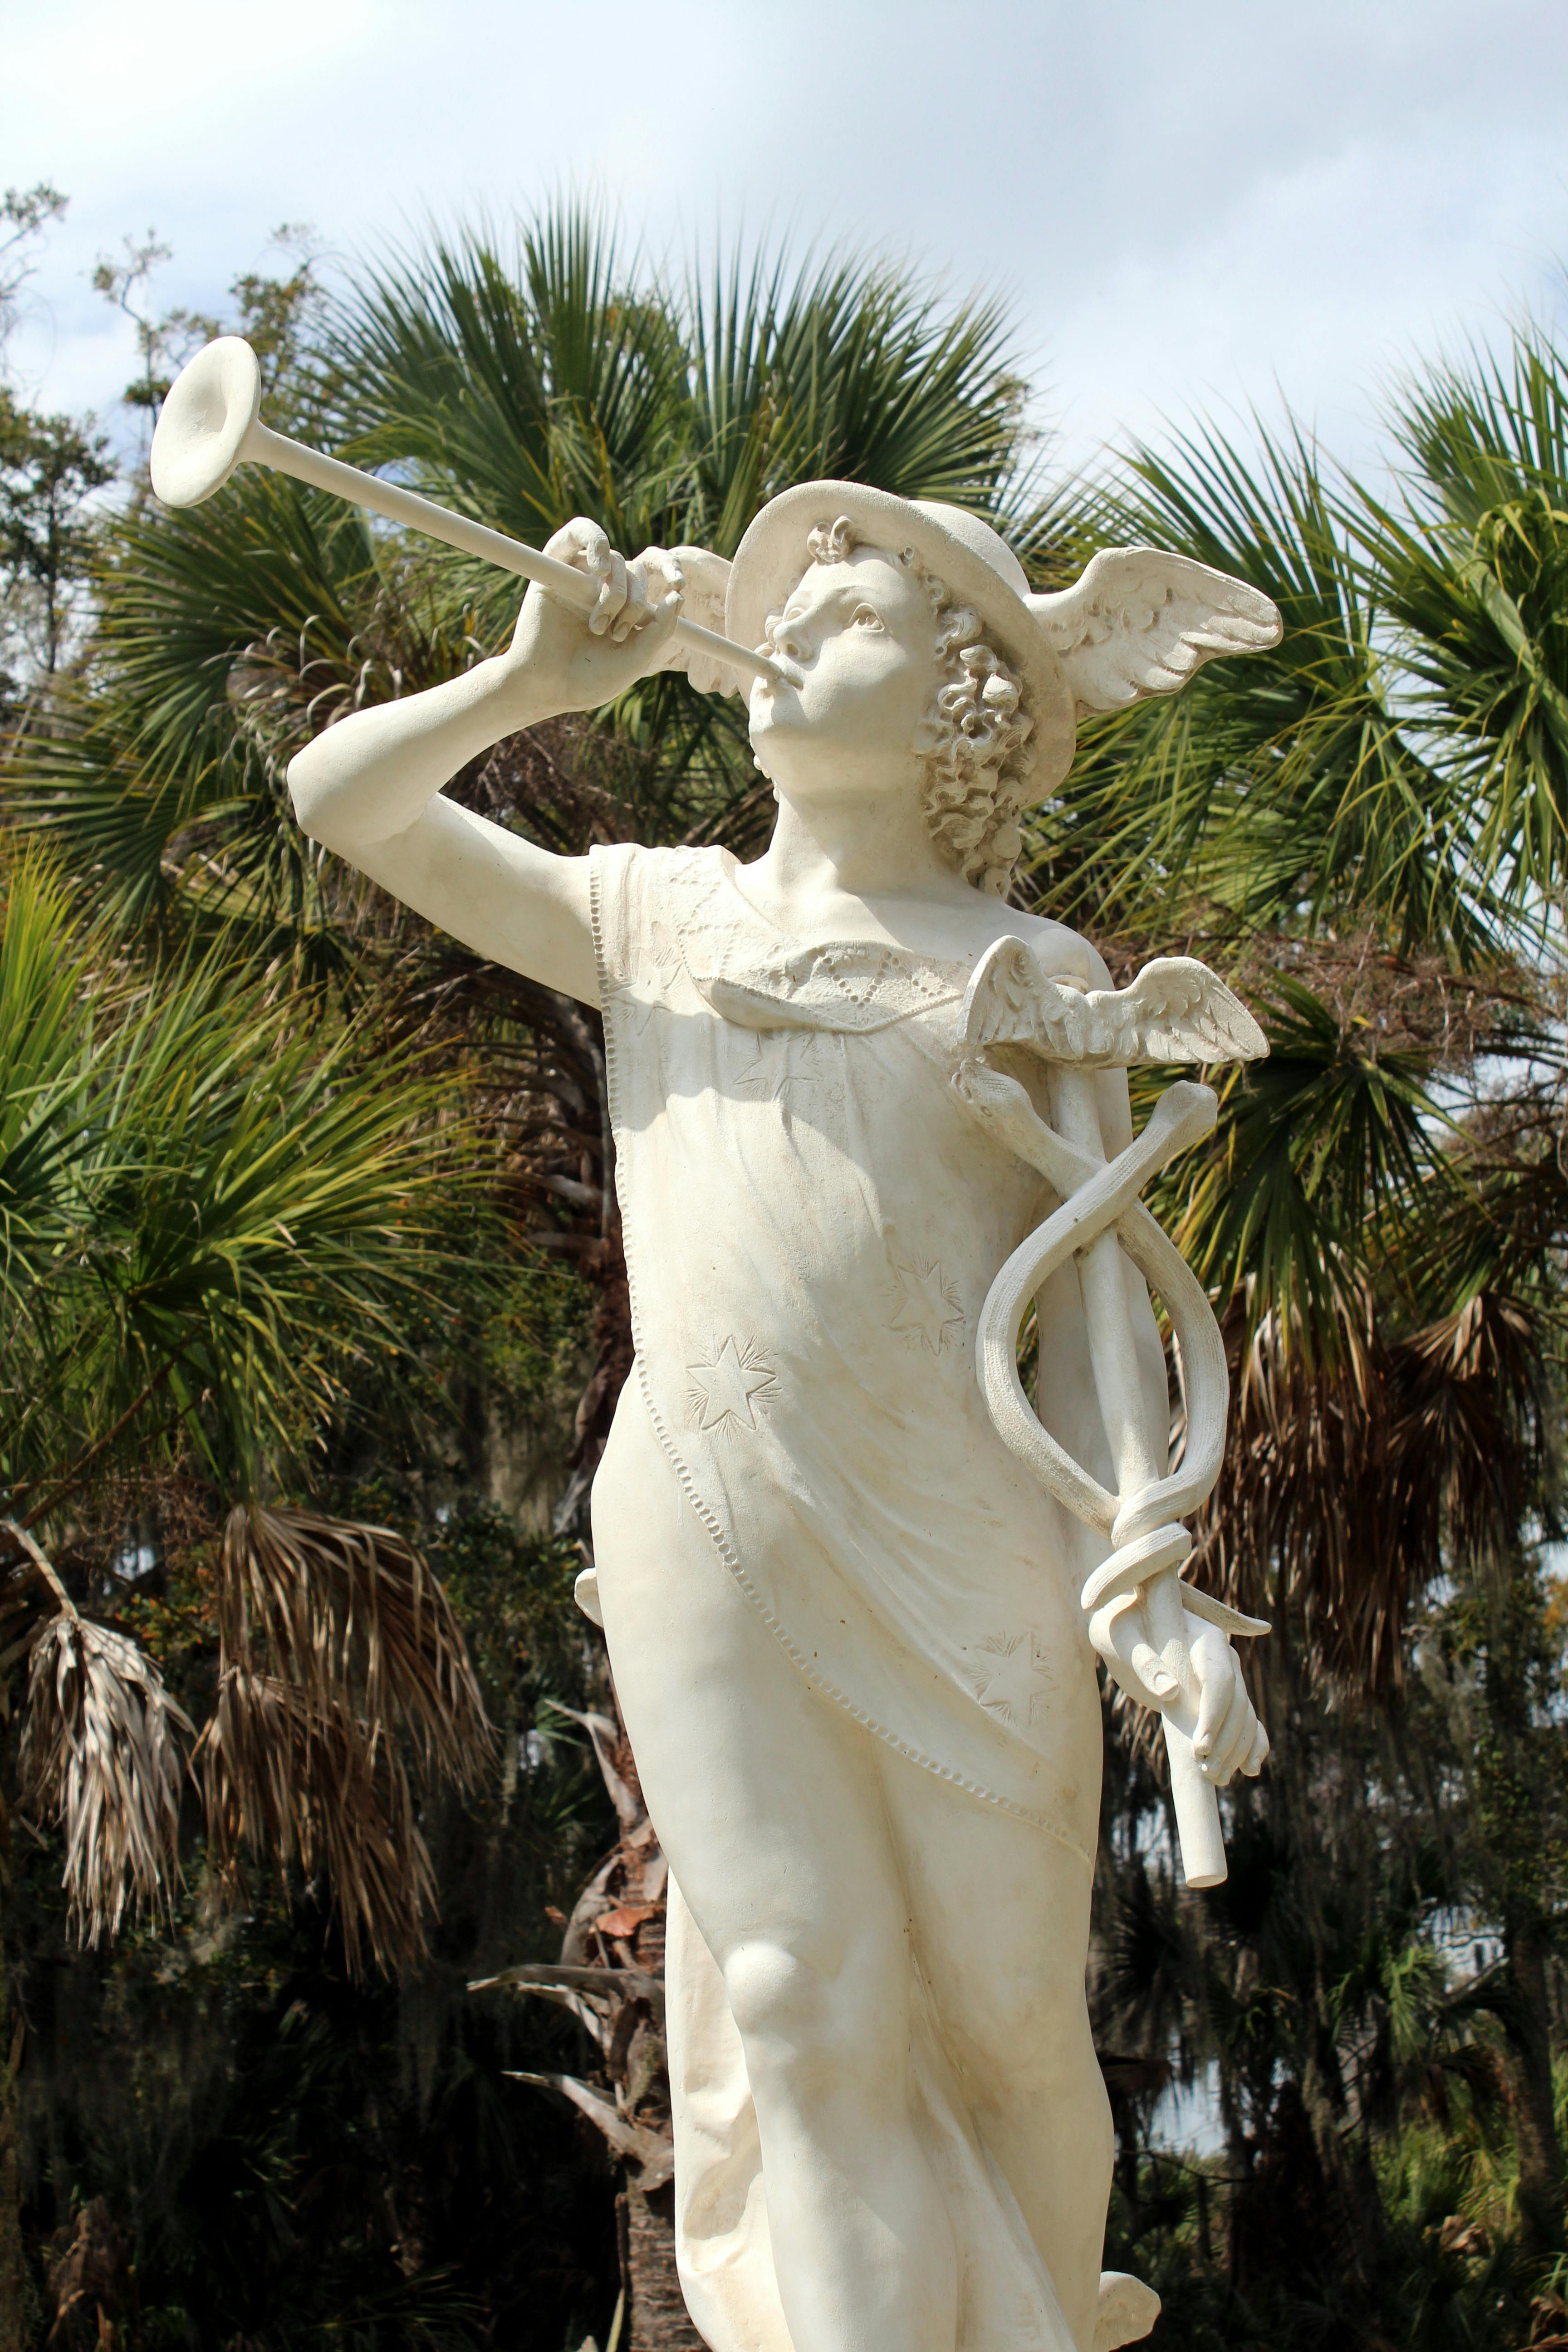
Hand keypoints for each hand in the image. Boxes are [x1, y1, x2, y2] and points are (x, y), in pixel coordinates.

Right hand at [498, 518, 683, 713]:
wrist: (548, 687)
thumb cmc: (590, 678)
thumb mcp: (635, 659)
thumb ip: (659, 630)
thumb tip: (677, 595)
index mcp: (627, 603)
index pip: (654, 568)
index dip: (670, 567)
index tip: (678, 585)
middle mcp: (605, 586)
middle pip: (635, 571)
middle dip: (634, 604)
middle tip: (617, 635)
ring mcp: (582, 575)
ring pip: (615, 559)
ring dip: (615, 593)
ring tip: (599, 625)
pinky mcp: (556, 565)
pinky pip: (578, 532)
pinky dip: (595, 540)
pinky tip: (600, 571)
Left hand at [1090, 1593, 1268, 1785]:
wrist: (1126, 1626)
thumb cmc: (1122, 1628)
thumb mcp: (1124, 1639)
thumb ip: (1145, 1662)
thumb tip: (1170, 1691)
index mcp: (1206, 1637)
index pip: (1219, 1679)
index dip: (1213, 1714)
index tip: (1200, 1747)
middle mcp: (1223, 1656)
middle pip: (1236, 1702)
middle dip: (1226, 1740)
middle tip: (1208, 1772)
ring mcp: (1225, 1676)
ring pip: (1244, 1715)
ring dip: (1236, 1749)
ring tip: (1218, 1778)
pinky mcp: (1219, 1695)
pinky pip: (1245, 1720)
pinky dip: (1251, 1743)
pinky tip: (1251, 1769)